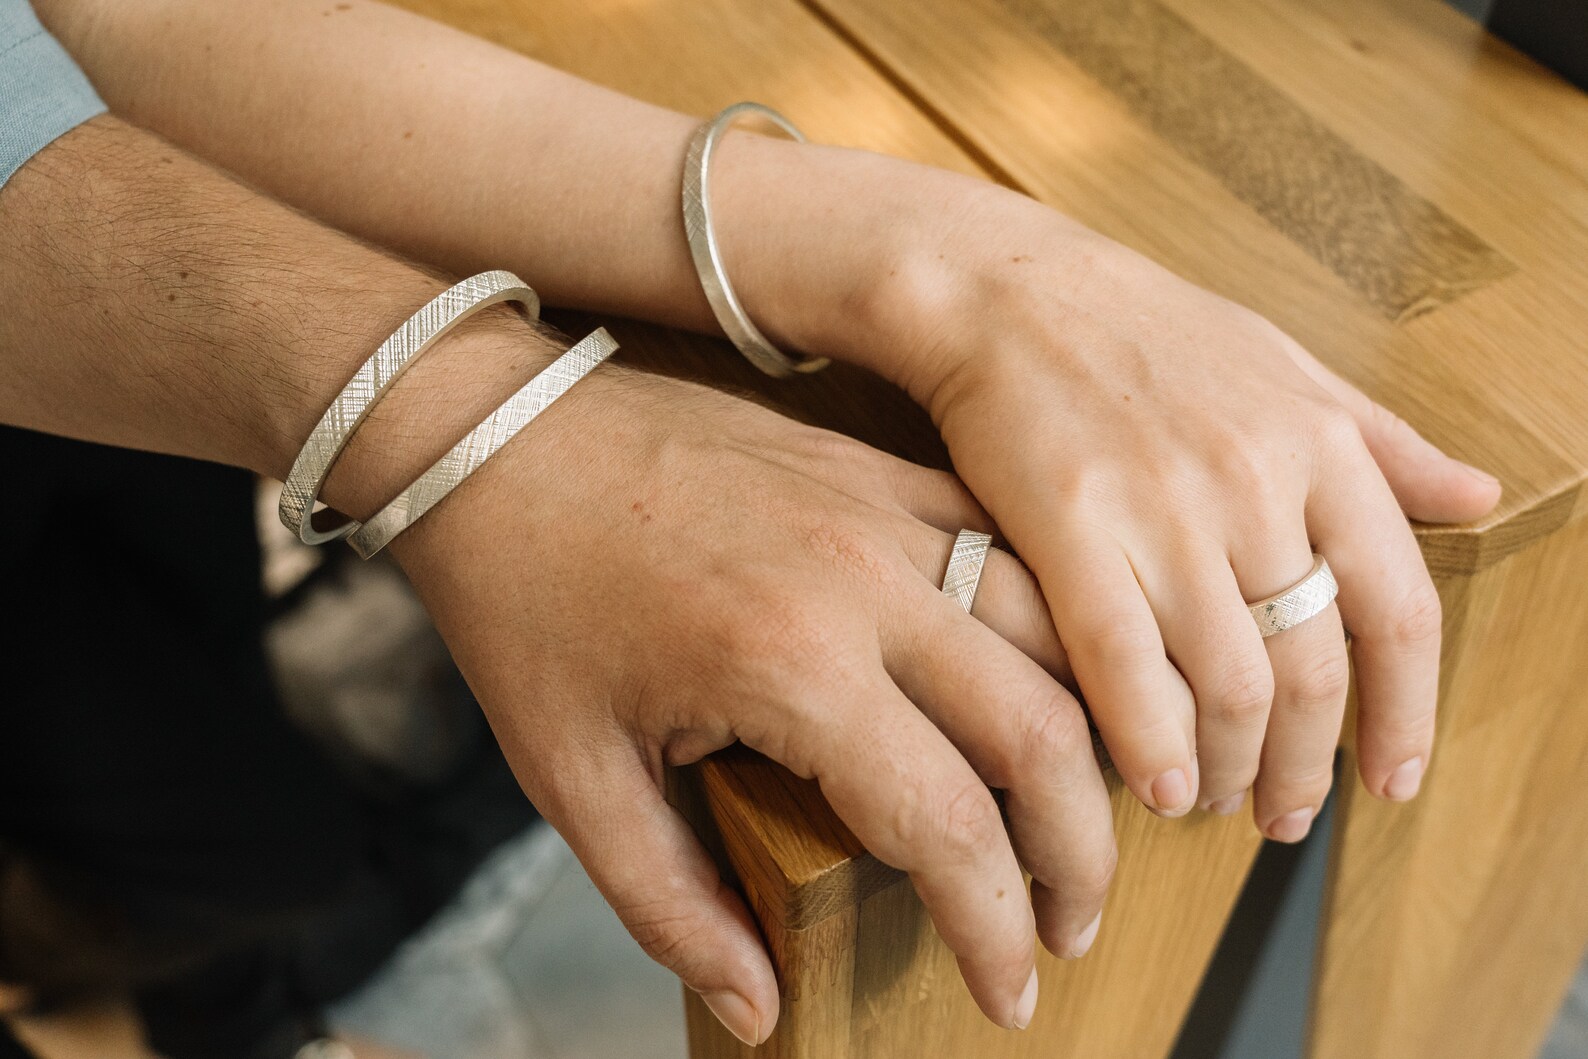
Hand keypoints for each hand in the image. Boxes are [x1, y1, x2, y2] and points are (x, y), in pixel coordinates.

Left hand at [388, 368, 1113, 1042]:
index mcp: (788, 667)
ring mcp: (881, 510)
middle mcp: (864, 582)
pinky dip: (1054, 621)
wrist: (493, 435)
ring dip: (1092, 734)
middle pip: (1044, 733)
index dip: (994, 931)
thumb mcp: (571, 779)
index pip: (949, 827)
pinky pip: (1009, 542)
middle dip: (1075, 854)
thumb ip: (671, 909)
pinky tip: (1050, 679)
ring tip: (1077, 815)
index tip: (1007, 993)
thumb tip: (758, 1007)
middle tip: (1065, 925)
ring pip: (1056, 629)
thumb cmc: (524, 601)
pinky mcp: (878, 467)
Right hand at [855, 185, 1500, 839]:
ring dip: (1230, 768)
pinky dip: (1147, 741)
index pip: (1397, 612)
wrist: (1011, 291)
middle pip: (1312, 670)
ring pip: (1226, 683)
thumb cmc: (1146, 331)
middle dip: (1306, 766)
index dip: (1406, 715)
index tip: (1393, 780)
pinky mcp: (1070, 525)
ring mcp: (1163, 507)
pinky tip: (1155, 785)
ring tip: (1213, 800)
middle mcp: (1256, 482)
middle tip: (1285, 813)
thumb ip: (1384, 441)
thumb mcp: (1288, 365)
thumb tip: (1478, 495)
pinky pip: (1124, 663)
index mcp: (1319, 446)